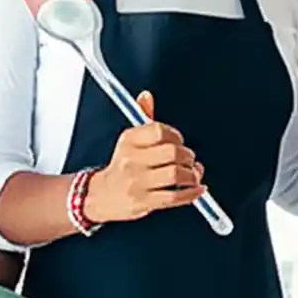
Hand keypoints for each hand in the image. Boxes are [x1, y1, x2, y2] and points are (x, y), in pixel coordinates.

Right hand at [84, 91, 205, 223]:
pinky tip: (197, 190)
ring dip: (192, 175)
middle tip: (190, 160)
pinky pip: (175, 197)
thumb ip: (143, 117)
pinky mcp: (144, 202)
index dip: (176, 135)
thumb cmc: (122, 166)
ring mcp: (137, 182)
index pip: (159, 131)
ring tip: (193, 175)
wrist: (100, 196)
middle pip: (172, 153)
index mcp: (129, 140)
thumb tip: (147, 96)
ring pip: (175, 175)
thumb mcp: (129, 140)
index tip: (179, 141)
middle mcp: (131, 160)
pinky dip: (191, 194)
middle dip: (188, 157)